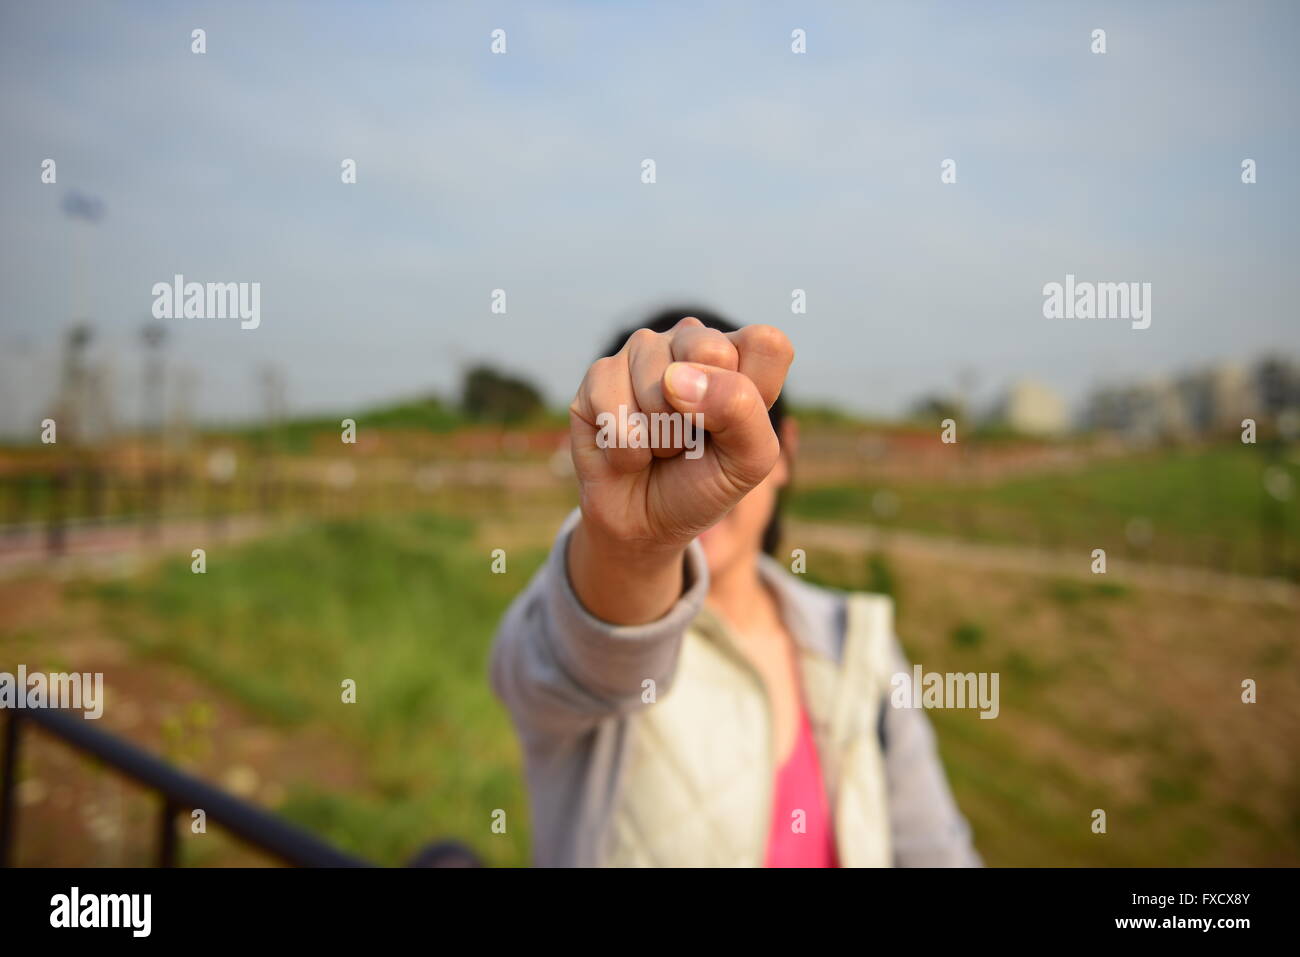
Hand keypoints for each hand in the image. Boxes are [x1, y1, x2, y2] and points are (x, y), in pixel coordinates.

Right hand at [569, 316, 793, 554]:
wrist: (645, 522)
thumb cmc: (702, 483)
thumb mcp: (748, 460)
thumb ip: (742, 411)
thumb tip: (676, 379)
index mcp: (737, 355)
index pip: (765, 344)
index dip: (751, 393)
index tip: (733, 428)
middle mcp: (689, 341)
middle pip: (710, 350)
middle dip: (701, 416)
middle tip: (691, 436)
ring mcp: (641, 352)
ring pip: (658, 385)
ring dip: (661, 438)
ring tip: (657, 445)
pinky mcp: (599, 376)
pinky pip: (615, 408)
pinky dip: (626, 448)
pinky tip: (626, 448)